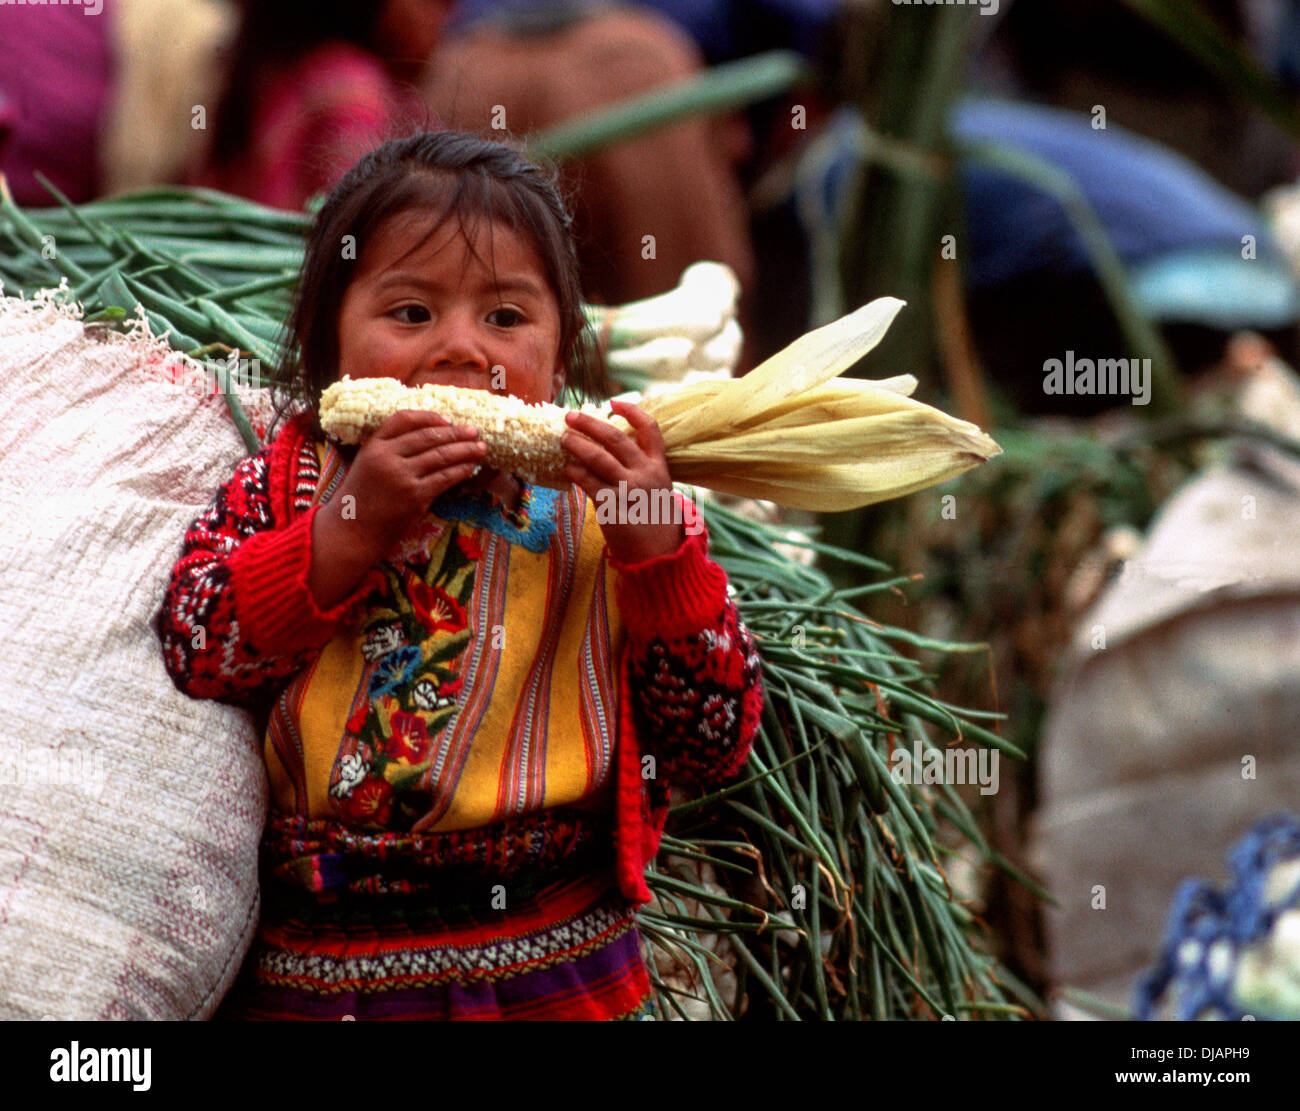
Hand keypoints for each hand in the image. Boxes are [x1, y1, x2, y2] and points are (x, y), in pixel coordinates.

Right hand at [308, 410, 485, 609]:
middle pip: (428, 436)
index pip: (404, 419)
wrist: (351, 532)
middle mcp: (386, 457)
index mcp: (373, 445)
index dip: (429, 417)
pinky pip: (444, 478)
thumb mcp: (367, 465)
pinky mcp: (414, 496)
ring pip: (440, 456)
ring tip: (480, 448)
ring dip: (465, 450)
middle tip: (474, 431)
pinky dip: (461, 471)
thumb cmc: (361, 500)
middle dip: (455, 433)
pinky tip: (471, 467)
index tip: (448, 419)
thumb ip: (389, 450)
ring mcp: (401, 476)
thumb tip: (429, 439)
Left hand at [561, 399, 685, 563]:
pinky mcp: (612, 507)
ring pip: (598, 457)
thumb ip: (641, 470)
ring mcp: (629, 490)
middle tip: (571, 416)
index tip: (613, 401)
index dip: (631, 411)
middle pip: (616, 438)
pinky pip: (588, 483)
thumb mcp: (658, 491)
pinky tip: (565, 469)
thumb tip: (610, 452)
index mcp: (659, 467)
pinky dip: (575, 473)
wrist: (661, 556)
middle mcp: (646, 474)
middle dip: (590, 424)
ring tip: (563, 439)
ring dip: (577, 445)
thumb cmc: (655, 523)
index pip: (650, 429)